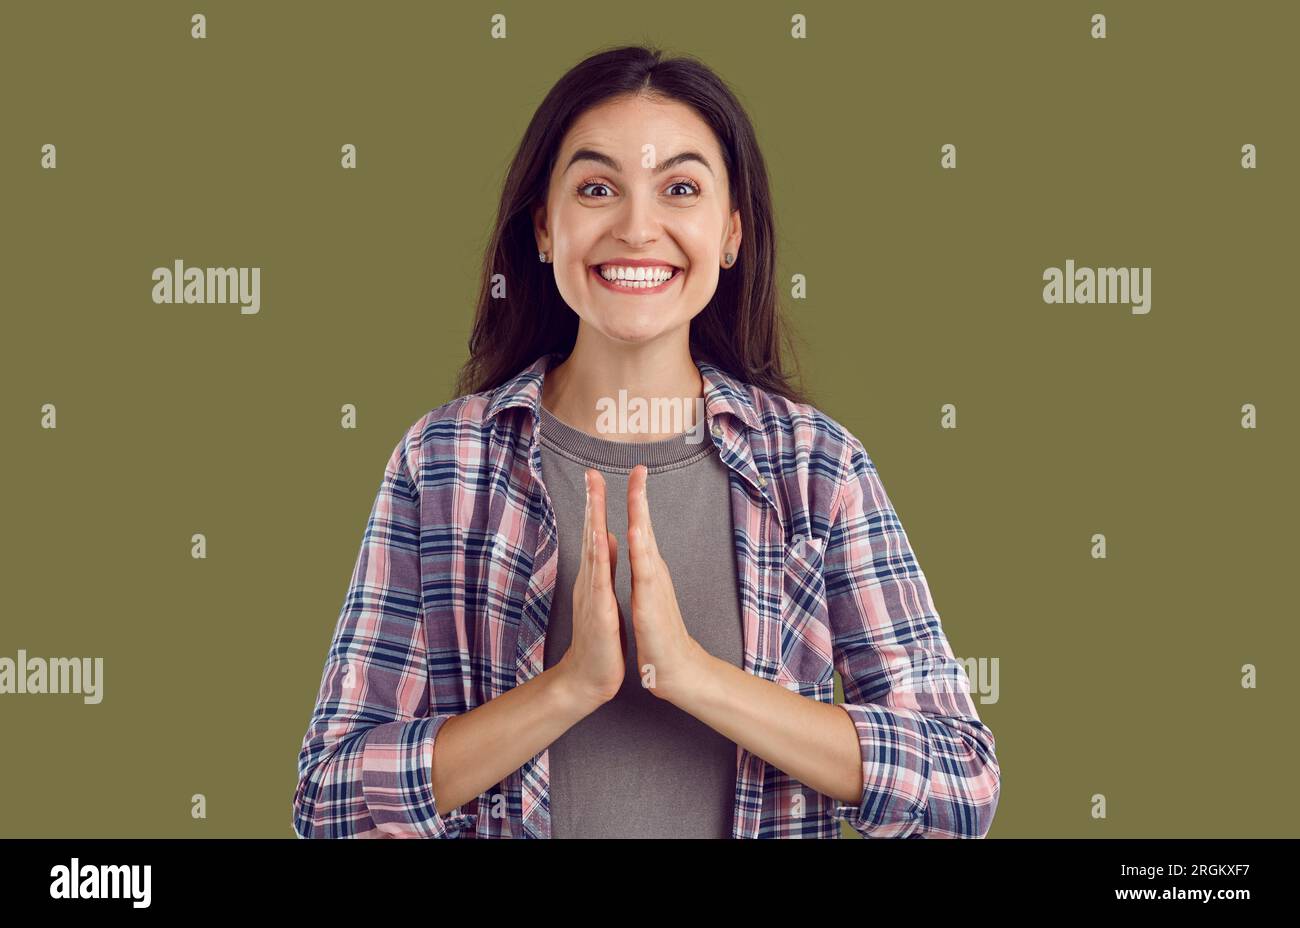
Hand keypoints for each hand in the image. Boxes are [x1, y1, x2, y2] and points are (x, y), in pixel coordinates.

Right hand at [556, 469, 625, 709]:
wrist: (588, 677)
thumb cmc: (598, 638)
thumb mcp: (602, 594)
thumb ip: (603, 565)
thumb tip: (603, 536)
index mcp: (595, 576)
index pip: (595, 533)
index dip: (596, 504)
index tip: (596, 477)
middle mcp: (590, 580)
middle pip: (590, 535)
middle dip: (592, 503)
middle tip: (591, 473)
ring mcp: (592, 595)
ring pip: (592, 552)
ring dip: (594, 523)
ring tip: (594, 497)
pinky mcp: (600, 612)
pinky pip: (600, 582)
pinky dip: (600, 560)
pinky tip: (601, 541)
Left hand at [626, 464, 706, 702]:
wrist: (675, 668)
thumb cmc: (659, 633)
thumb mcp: (645, 594)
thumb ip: (642, 568)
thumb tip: (636, 545)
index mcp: (648, 568)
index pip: (640, 526)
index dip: (636, 500)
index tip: (634, 472)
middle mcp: (654, 570)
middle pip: (645, 525)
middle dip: (640, 495)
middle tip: (639, 466)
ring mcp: (654, 584)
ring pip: (646, 541)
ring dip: (640, 514)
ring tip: (637, 488)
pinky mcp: (651, 601)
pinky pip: (644, 571)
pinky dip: (640, 549)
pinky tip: (634, 532)